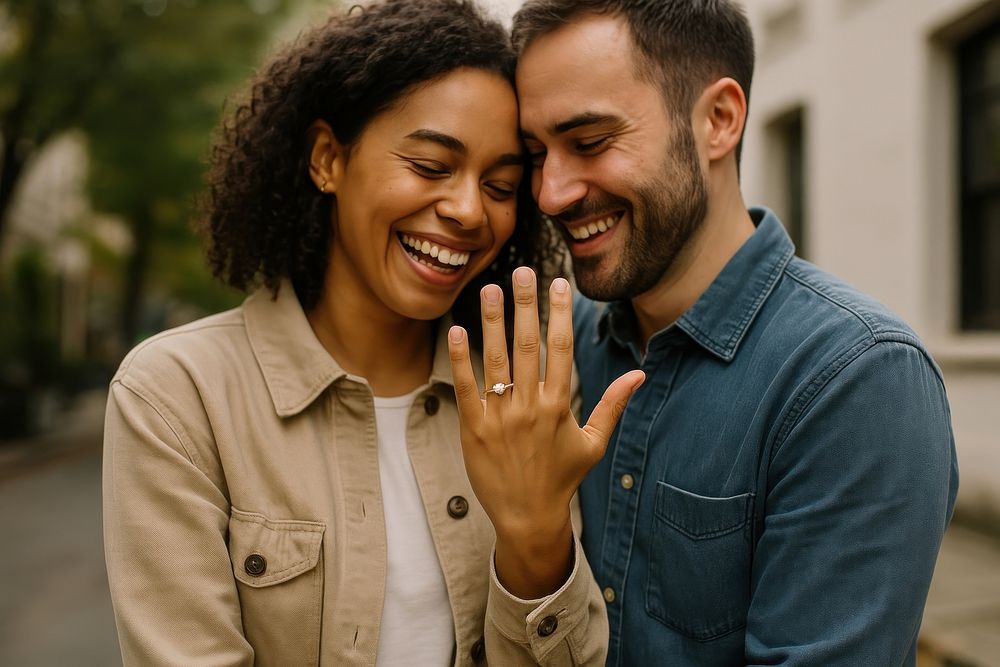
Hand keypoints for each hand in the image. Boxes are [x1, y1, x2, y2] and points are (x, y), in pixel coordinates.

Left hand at [448, 267, 643, 597]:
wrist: (528, 517)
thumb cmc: (562, 478)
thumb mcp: (593, 443)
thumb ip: (612, 404)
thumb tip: (639, 374)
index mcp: (560, 406)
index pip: (561, 349)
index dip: (560, 313)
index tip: (559, 283)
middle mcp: (531, 407)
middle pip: (528, 346)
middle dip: (526, 305)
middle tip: (523, 271)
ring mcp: (501, 417)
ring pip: (497, 360)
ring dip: (493, 322)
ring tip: (489, 288)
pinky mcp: (474, 429)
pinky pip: (467, 388)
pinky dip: (462, 359)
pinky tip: (457, 330)